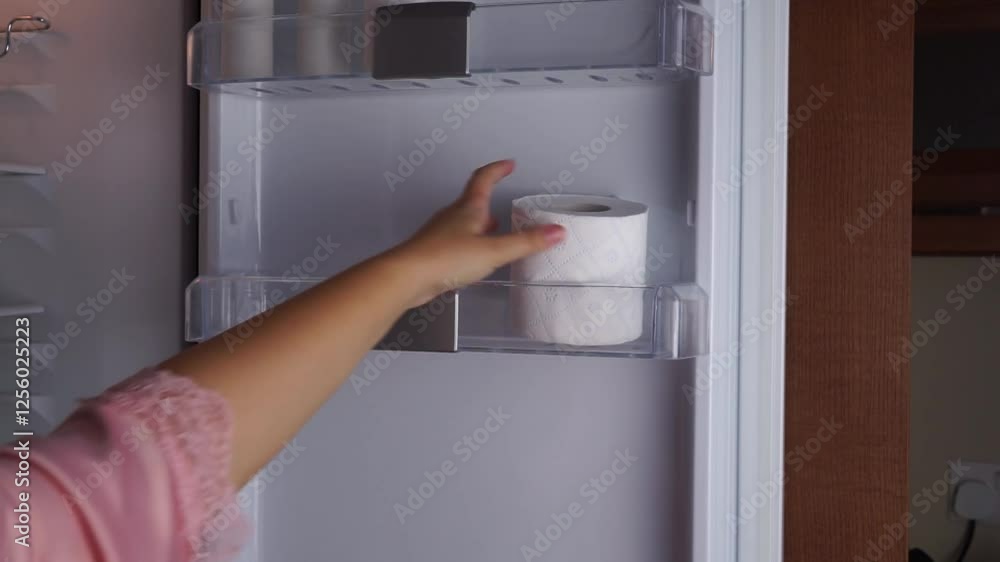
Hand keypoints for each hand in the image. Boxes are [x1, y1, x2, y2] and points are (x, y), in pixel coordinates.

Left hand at [391, 159, 565, 306]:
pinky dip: (469, 245)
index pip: (484, 179)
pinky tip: (473, 260)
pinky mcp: (434, 253)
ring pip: (463, 223)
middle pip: (472, 201)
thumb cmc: (444, 258)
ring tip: (492, 231)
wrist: (407, 277)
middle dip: (488, 199)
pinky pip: (455, 243)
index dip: (497, 169)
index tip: (508, 164)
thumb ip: (526, 242)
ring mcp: (441, 234)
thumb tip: (555, 232)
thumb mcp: (494, 251)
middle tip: (499, 198)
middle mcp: (453, 217)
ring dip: (479, 224)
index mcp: (468, 209)